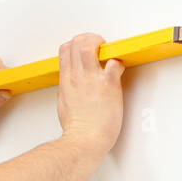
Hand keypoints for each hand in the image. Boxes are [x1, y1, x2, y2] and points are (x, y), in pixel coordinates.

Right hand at [57, 33, 124, 154]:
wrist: (83, 141)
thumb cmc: (76, 129)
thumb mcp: (64, 104)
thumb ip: (69, 90)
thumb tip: (74, 85)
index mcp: (66, 81)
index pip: (65, 49)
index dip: (76, 45)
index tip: (85, 51)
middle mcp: (77, 76)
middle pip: (78, 42)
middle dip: (90, 39)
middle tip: (99, 48)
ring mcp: (92, 79)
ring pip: (91, 45)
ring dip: (102, 45)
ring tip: (108, 55)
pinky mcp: (108, 84)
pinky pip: (114, 62)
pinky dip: (118, 62)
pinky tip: (118, 71)